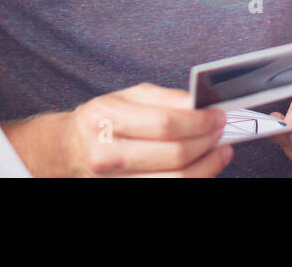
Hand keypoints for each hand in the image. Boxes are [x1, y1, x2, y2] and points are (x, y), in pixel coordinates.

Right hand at [57, 83, 231, 176]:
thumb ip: (163, 98)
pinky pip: (169, 192)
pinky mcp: (122, 194)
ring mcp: (112, 182)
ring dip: (207, 166)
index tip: (217, 116)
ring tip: (219, 152)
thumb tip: (197, 104)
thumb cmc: (102, 121)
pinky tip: (202, 168)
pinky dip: (192, 180)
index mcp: (105, 119)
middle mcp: (105, 154)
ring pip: (175, 181)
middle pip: (174, 155)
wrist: (70, 151)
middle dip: (207, 142)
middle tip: (221, 132)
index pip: (165, 124)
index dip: (199, 121)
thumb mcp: (126, 97)